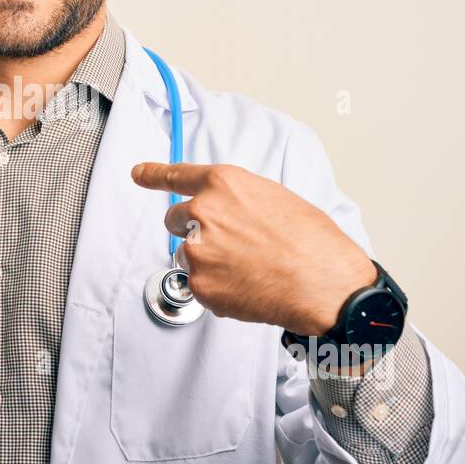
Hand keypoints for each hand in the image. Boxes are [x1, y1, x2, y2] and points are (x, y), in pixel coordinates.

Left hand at [131, 162, 376, 335]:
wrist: (325, 284)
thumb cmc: (312, 243)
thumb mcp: (276, 199)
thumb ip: (240, 200)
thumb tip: (230, 212)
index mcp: (224, 184)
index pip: (177, 175)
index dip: (154, 174)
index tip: (139, 174)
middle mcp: (203, 212)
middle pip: (175, 218)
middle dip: (194, 229)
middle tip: (228, 244)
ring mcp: (198, 250)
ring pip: (187, 255)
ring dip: (208, 261)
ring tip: (247, 269)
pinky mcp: (200, 285)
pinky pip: (199, 285)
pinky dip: (218, 289)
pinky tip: (247, 286)